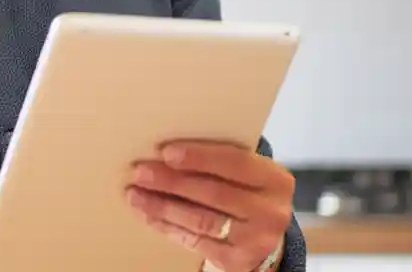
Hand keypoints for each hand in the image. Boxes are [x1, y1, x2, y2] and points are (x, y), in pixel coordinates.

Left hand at [126, 140, 293, 271]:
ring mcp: (256, 240)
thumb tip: (167, 149)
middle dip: (172, 181)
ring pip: (201, 220)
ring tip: (135, 194)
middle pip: (214, 193)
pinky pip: (194, 241)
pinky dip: (166, 226)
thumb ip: (220, 160)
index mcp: (275, 180)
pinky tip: (148, 214)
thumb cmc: (244, 192)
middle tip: (141, 172)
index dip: (199, 157)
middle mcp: (271, 212)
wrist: (262, 236)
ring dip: (163, 206)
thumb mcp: (245, 174)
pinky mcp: (236, 261)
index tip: (166, 152)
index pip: (235, 162)